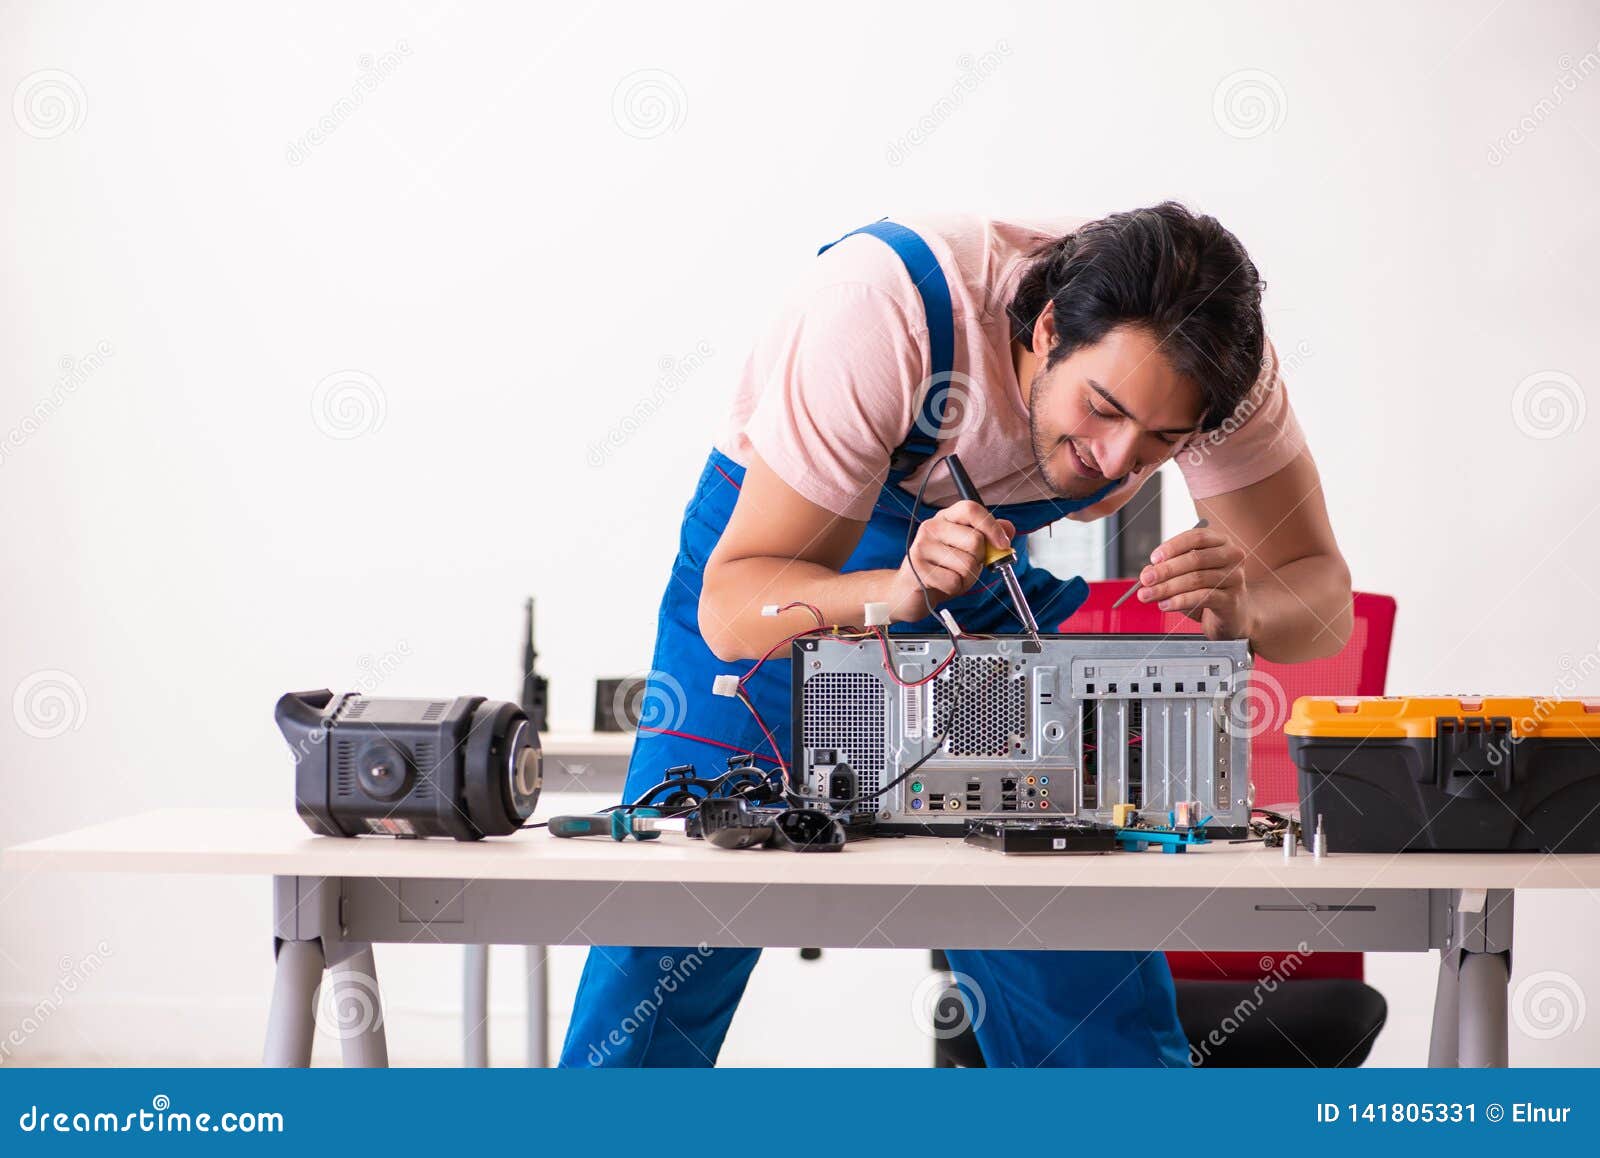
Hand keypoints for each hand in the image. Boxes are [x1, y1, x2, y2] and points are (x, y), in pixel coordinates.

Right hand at [887, 501, 1015, 621]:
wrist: (911, 590)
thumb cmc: (943, 568)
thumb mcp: (969, 550)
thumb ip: (988, 537)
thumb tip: (1009, 528)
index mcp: (946, 517)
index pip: (971, 509)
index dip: (992, 526)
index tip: (1003, 544)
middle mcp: (931, 527)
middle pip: (974, 541)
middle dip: (979, 559)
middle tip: (966, 564)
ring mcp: (922, 546)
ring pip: (967, 564)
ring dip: (967, 577)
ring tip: (953, 575)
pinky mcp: (918, 568)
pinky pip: (954, 582)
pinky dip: (956, 588)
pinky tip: (944, 584)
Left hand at [1135, 523, 1253, 639]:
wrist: (1233, 613)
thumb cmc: (1208, 588)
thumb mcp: (1187, 574)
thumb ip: (1168, 569)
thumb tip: (1147, 572)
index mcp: (1221, 542)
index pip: (1196, 537)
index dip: (1172, 547)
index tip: (1154, 558)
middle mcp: (1232, 556)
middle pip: (1195, 559)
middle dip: (1166, 570)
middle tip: (1146, 580)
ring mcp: (1235, 578)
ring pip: (1196, 579)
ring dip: (1167, 588)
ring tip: (1149, 595)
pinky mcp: (1232, 599)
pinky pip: (1202, 598)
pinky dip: (1179, 601)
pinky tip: (1165, 604)